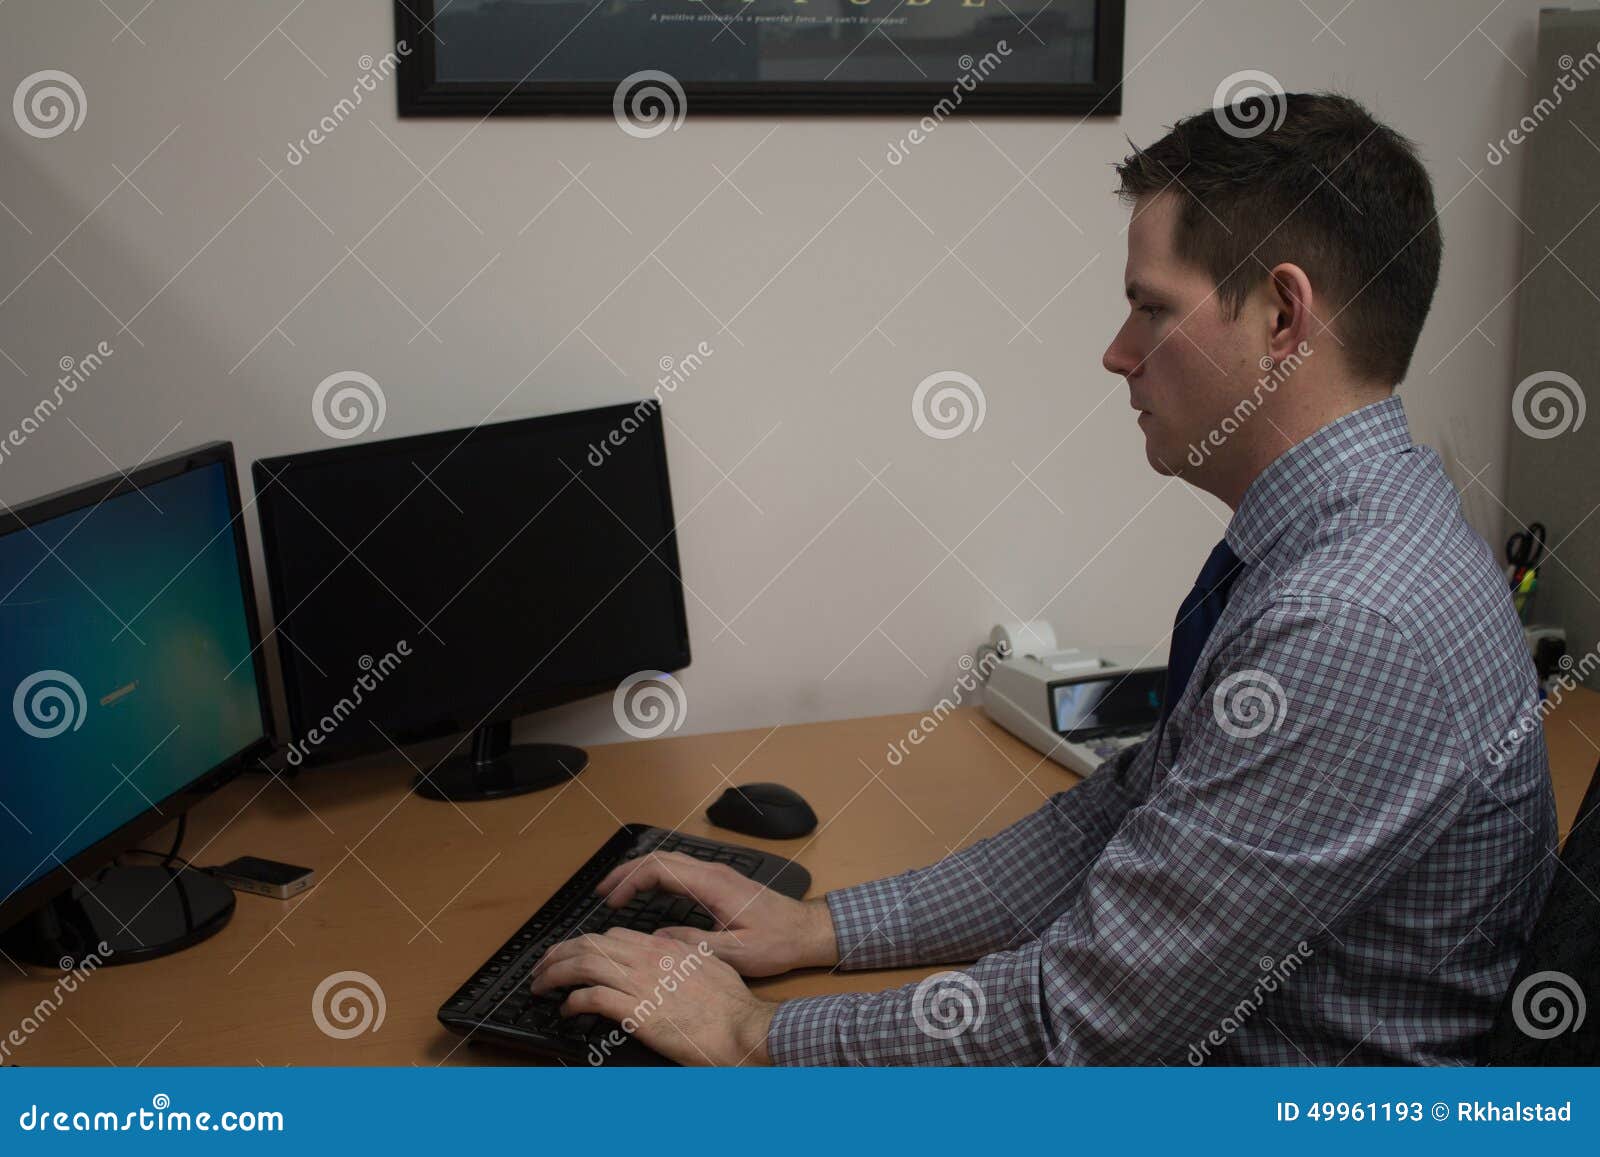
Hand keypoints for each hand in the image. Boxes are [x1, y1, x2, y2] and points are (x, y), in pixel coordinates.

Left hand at [529, 927, 775, 1065]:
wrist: (743, 1029)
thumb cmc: (732, 1006)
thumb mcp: (711, 965)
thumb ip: (685, 954)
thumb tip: (669, 949)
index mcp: (665, 947)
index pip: (612, 937)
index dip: (586, 945)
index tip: (574, 956)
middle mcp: (648, 959)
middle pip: (589, 944)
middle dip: (558, 954)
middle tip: (542, 968)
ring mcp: (640, 984)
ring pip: (583, 965)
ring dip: (554, 973)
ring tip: (540, 985)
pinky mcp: (636, 1012)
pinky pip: (591, 997)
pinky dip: (572, 1001)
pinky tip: (566, 1010)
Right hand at [591, 850, 837, 976]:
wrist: (806, 931)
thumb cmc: (778, 942)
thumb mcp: (736, 953)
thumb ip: (694, 946)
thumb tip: (657, 943)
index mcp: (713, 885)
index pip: (660, 869)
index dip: (629, 882)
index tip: (611, 901)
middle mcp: (713, 872)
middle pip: (659, 858)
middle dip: (626, 873)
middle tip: (601, 894)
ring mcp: (716, 874)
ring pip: (669, 861)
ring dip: (639, 873)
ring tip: (615, 893)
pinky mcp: (720, 881)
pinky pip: (679, 870)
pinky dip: (656, 877)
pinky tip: (646, 894)